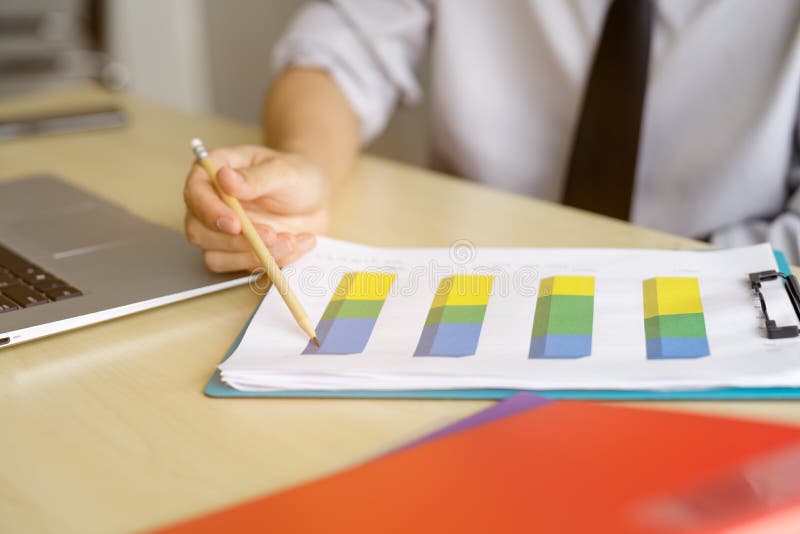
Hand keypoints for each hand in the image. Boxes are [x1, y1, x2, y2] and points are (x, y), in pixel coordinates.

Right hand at [183, 145, 328, 271]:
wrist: (314, 200)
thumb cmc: (296, 176)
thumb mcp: (284, 171)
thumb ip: (255, 178)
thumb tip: (224, 178)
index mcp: (215, 172)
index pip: (195, 192)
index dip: (209, 211)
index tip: (235, 224)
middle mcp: (212, 203)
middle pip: (199, 231)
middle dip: (238, 241)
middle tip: (273, 235)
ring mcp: (222, 232)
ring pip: (217, 256)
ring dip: (255, 255)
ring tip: (291, 240)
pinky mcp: (237, 252)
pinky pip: (242, 268)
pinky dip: (270, 262)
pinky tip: (295, 245)